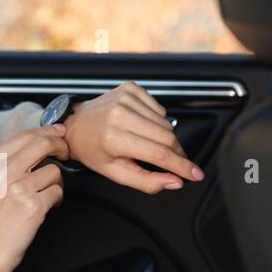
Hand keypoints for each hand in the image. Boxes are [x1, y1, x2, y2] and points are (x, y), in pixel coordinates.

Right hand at [0, 125, 68, 271]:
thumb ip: (7, 163)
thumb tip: (39, 142)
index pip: (24, 135)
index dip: (47, 131)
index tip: (59, 131)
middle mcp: (3, 172)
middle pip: (42, 144)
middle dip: (60, 146)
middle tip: (66, 152)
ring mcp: (18, 188)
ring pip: (54, 171)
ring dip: (56, 183)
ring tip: (45, 195)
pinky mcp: (33, 206)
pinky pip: (57, 192)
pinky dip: (56, 199)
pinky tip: (46, 207)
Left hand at [62, 82, 203, 192]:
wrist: (75, 124)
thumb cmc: (93, 151)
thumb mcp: (116, 173)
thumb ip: (147, 182)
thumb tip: (175, 182)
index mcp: (114, 138)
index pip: (159, 154)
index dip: (182, 166)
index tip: (196, 174)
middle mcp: (120, 114)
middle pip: (167, 138)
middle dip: (176, 153)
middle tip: (173, 161)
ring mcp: (126, 98)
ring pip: (166, 123)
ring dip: (165, 137)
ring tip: (148, 143)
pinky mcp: (131, 88)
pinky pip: (159, 109)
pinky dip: (157, 121)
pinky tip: (142, 127)